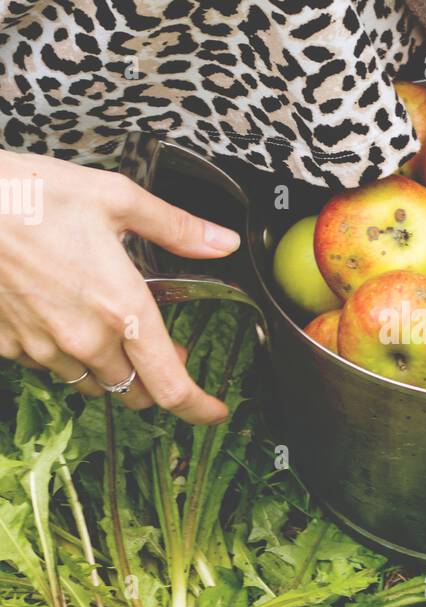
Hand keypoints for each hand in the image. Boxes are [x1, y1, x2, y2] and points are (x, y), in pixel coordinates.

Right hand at [0, 151, 240, 421]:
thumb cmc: (34, 194)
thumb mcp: (117, 197)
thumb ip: (176, 228)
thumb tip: (223, 242)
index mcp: (122, 307)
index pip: (171, 385)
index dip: (198, 407)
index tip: (214, 412)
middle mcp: (85, 338)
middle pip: (133, 390)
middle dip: (154, 379)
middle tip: (162, 348)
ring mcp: (43, 347)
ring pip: (91, 382)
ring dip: (110, 368)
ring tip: (113, 331)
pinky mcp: (9, 345)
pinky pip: (48, 366)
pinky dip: (64, 353)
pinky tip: (64, 317)